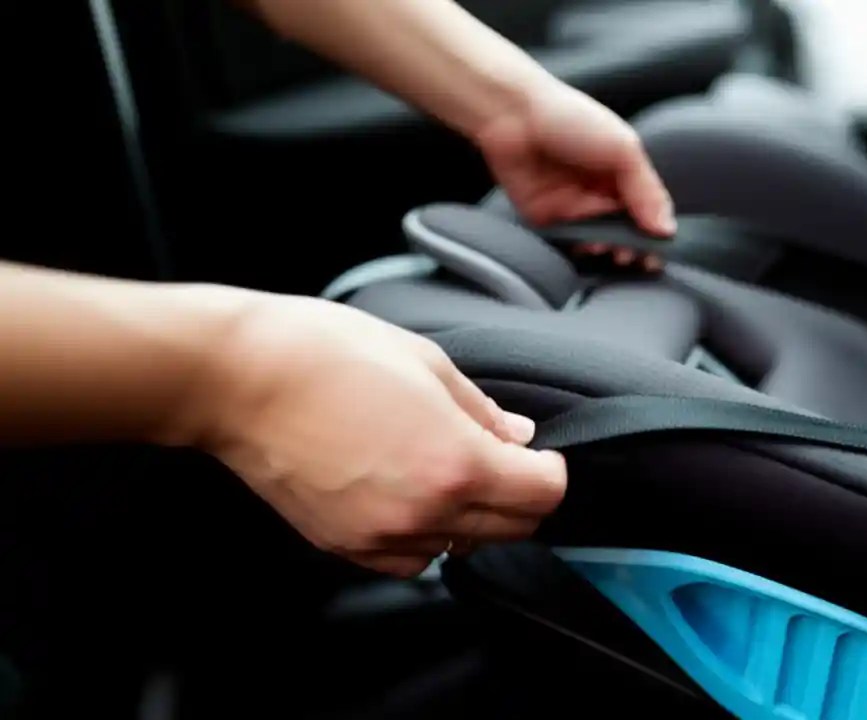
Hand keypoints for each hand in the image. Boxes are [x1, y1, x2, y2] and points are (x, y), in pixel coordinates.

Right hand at [191, 294, 566, 576]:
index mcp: (457, 463)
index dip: (552, 471)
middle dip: (522, 496)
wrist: (240, 379)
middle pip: (513, 528)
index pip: (543, 494)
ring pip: (463, 547)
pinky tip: (411, 497)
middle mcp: (426, 512)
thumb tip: (519, 436)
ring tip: (450, 471)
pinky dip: (427, 537)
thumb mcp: (428, 363)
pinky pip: (412, 560)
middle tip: (507, 461)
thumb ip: (483, 410)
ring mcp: (383, 536)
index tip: (542, 455)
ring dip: (474, 517)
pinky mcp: (345, 546)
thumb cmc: (329, 354)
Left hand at [476, 81, 675, 271]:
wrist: (513, 114)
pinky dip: (581, 249)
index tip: (660, 252)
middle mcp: (600, 191)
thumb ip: (647, 190)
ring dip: (609, 250)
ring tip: (613, 250)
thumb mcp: (622, 148)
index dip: (656, 234)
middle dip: (634, 248)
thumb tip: (666, 229)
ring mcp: (574, 206)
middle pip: (626, 231)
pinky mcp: (547, 217)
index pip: (648, 211)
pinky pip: (569, 242)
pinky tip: (588, 247)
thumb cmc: (569, 117)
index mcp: (623, 171)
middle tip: (637, 257)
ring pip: (600, 241)